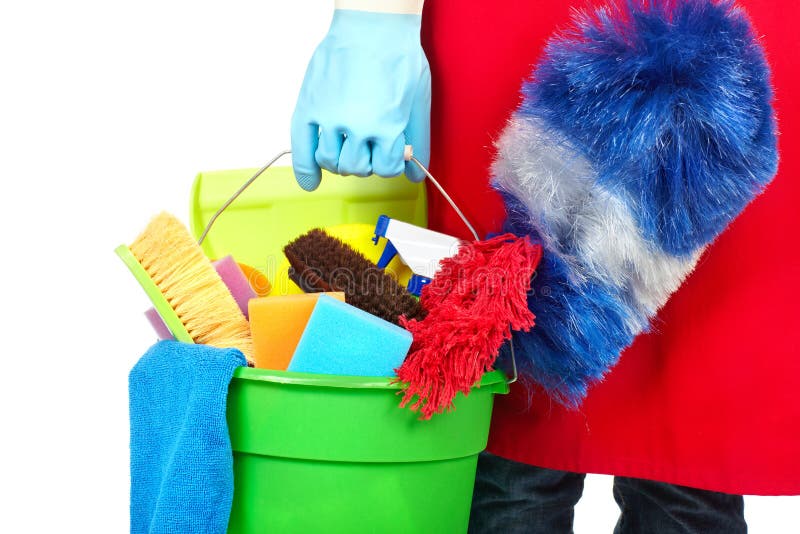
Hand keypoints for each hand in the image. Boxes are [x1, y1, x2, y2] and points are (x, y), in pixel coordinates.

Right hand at [291, 9, 430, 190]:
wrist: (372, 24)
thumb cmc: (399, 57)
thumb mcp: (418, 101)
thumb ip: (418, 140)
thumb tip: (415, 174)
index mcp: (386, 126)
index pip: (385, 168)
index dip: (388, 161)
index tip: (387, 151)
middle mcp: (356, 127)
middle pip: (358, 167)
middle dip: (366, 161)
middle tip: (367, 144)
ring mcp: (330, 118)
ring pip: (332, 163)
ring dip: (341, 161)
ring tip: (346, 146)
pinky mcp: (310, 107)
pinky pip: (302, 149)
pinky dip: (305, 170)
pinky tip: (311, 182)